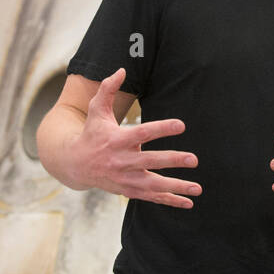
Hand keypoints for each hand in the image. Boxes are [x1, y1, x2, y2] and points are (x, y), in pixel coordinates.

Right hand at [70, 68, 200, 207]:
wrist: (76, 164)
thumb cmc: (91, 132)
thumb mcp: (96, 110)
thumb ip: (107, 88)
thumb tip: (121, 70)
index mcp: (118, 139)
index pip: (143, 133)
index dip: (162, 128)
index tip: (181, 125)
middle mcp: (122, 161)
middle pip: (151, 161)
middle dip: (173, 160)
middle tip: (194, 159)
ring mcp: (126, 178)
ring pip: (154, 184)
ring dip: (177, 187)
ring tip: (197, 188)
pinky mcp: (129, 190)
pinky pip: (152, 197)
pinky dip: (170, 201)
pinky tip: (188, 203)